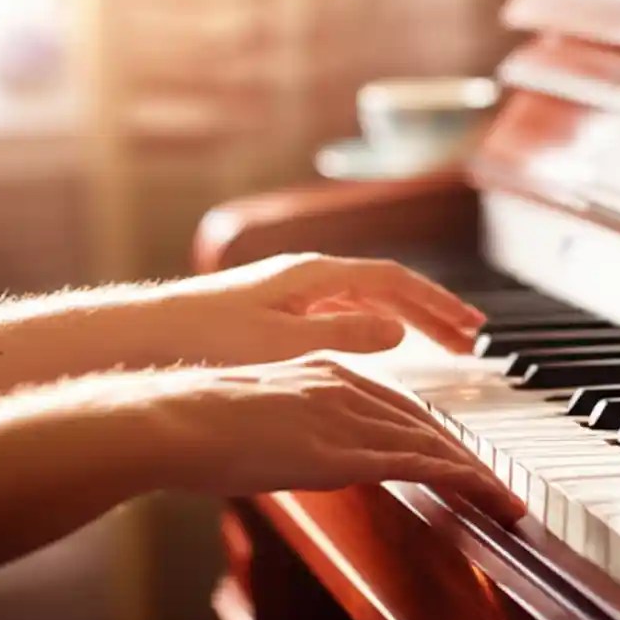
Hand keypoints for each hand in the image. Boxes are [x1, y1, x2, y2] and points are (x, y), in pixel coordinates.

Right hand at [150, 360, 524, 524]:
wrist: (174, 419)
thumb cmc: (198, 423)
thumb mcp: (259, 414)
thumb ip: (293, 426)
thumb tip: (305, 450)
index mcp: (323, 372)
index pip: (396, 404)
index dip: (432, 433)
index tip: (454, 455)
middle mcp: (343, 386)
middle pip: (422, 421)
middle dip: (464, 453)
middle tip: (495, 482)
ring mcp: (346, 415)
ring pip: (430, 441)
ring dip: (473, 472)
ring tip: (503, 500)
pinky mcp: (342, 448)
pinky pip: (416, 462)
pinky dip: (458, 477)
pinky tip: (481, 491)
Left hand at [159, 254, 485, 363]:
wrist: (148, 336)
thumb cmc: (208, 337)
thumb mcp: (285, 340)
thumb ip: (345, 333)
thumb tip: (399, 329)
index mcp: (316, 274)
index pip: (395, 281)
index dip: (438, 303)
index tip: (471, 327)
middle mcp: (310, 275)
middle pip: (388, 288)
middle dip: (433, 311)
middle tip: (471, 339)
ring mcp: (296, 292)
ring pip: (369, 301)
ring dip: (409, 320)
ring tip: (442, 345)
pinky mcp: (281, 311)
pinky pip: (348, 312)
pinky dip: (378, 327)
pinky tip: (385, 346)